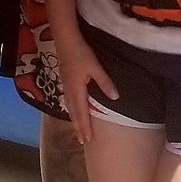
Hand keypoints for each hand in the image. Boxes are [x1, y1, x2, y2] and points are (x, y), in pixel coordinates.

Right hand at [52, 30, 111, 146]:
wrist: (65, 40)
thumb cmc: (81, 53)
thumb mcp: (95, 67)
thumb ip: (105, 83)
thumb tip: (115, 98)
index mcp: (77, 89)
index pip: (82, 113)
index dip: (85, 126)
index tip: (88, 139)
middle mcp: (69, 91)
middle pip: (74, 113)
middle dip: (78, 127)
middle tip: (82, 141)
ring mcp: (65, 86)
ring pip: (70, 108)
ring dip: (74, 120)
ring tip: (77, 130)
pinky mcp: (64, 81)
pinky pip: (68, 101)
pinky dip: (71, 110)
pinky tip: (73, 110)